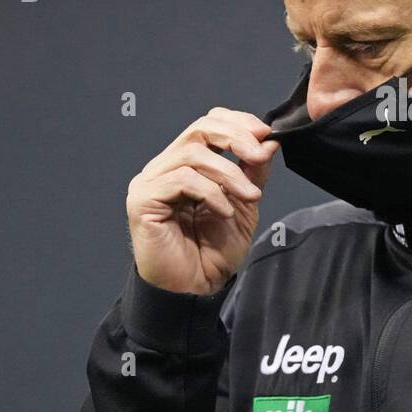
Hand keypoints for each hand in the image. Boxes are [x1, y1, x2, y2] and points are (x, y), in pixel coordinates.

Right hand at [125, 107, 277, 294]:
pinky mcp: (143, 200)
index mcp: (187, 164)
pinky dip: (210, 192)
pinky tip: (224, 212)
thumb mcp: (244, 205)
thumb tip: (268, 141)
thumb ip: (253, 172)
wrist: (195, 289)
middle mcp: (165, 167)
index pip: (207, 124)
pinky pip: (180, 179)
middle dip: (235, 137)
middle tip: (259, 155)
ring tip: (249, 197)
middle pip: (198, 128)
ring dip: (229, 173)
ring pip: (192, 154)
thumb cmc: (212, 252)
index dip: (237, 122)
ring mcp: (151, 182)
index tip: (266, 134)